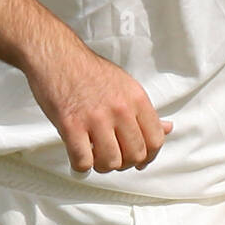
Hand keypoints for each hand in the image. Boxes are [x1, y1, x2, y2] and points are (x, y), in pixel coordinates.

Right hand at [24, 36, 171, 174]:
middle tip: (114, 157)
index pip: (155, 140)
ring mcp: (96, 118)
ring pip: (111, 162)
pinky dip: (81, 166)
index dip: (148, 156)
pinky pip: (83, 161)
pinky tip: (79, 157)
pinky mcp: (71, 125)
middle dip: (125, 163)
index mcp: (137, 99)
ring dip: (103, 166)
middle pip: (135, 155)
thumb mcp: (126, 86)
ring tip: (95, 156)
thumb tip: (167, 128)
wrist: (57, 57)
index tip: (138, 160)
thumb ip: (145, 111)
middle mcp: (120, 109)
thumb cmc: (90, 72)